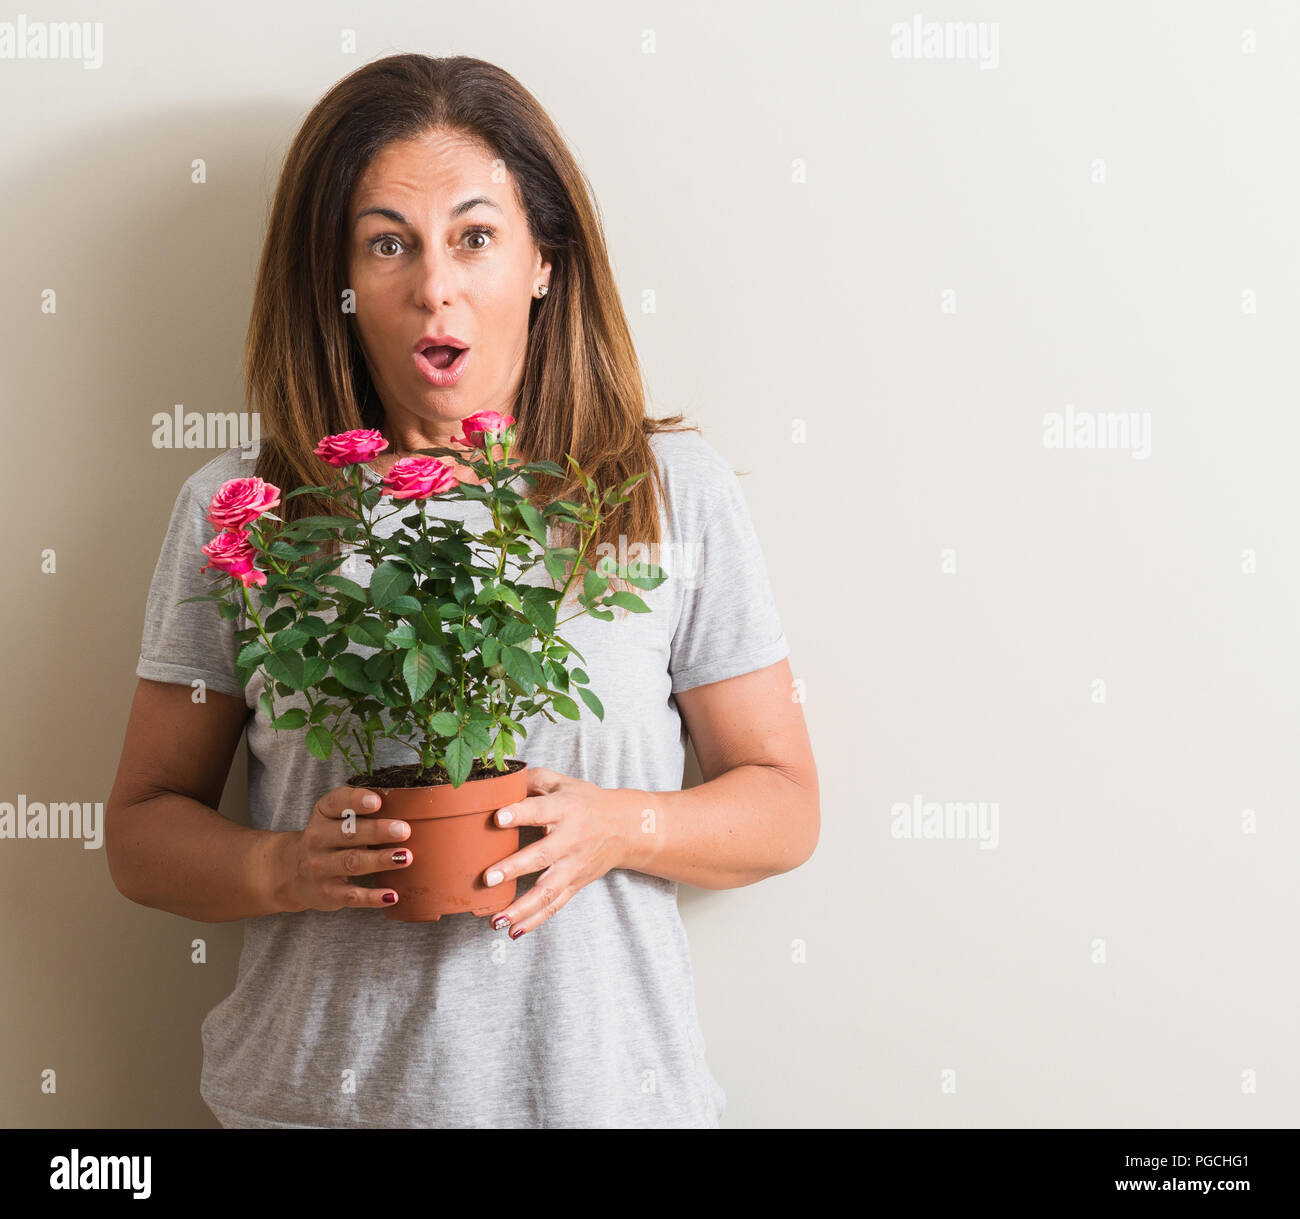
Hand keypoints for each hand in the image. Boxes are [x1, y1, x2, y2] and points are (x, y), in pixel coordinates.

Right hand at [272, 784, 412, 911]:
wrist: (291, 873)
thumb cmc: (328, 838)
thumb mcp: (333, 818)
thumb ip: (361, 810)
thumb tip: (408, 805)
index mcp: (322, 814)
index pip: (335, 802)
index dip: (356, 800)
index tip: (377, 801)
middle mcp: (317, 839)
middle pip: (348, 833)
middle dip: (377, 831)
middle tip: (404, 830)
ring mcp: (321, 867)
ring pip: (352, 862)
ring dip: (380, 860)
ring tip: (405, 857)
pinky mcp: (327, 893)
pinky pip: (351, 896)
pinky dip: (372, 897)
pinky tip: (392, 895)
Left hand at [482, 766, 631, 937]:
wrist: (625, 827)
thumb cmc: (585, 801)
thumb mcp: (562, 782)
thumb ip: (530, 779)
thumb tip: (497, 780)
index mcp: (565, 809)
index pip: (540, 810)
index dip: (519, 813)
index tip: (497, 817)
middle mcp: (570, 839)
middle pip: (542, 856)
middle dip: (514, 868)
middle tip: (488, 877)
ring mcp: (573, 866)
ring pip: (548, 890)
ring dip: (521, 907)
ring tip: (497, 919)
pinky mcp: (575, 884)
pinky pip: (555, 906)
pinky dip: (535, 921)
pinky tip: (514, 931)